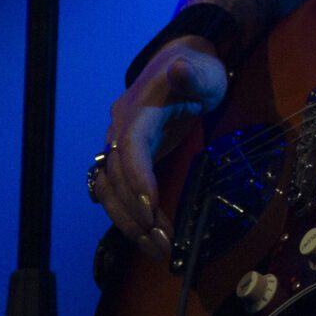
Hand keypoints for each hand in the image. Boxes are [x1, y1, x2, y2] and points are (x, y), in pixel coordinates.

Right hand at [91, 35, 228, 259]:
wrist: (182, 65)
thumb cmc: (199, 70)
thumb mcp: (205, 71)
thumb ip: (194, 75)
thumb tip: (179, 68)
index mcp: (139, 109)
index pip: (130, 146)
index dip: (136, 177)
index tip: (151, 208)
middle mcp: (120, 130)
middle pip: (115, 177)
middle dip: (135, 212)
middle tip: (162, 243)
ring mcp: (119, 146)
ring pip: (110, 191)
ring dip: (130, 222)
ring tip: (158, 250)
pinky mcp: (126, 161)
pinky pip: (117, 193)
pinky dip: (129, 216)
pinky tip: (147, 238)